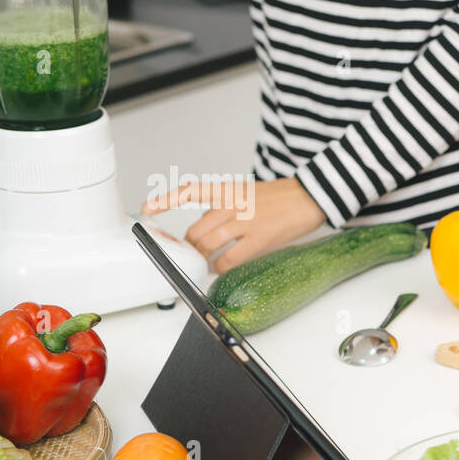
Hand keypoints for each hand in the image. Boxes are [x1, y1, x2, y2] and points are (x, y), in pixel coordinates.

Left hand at [144, 177, 325, 271]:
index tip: (148, 209)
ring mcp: (245, 222)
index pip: (190, 191)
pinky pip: (230, 259)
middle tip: (193, 252)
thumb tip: (207, 225)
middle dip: (191, 245)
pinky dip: (220, 268)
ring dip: (203, 257)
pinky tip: (221, 269)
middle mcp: (232, 204)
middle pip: (197, 229)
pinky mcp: (259, 239)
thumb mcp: (247, 192)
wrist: (309, 198)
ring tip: (205, 262)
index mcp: (228, 189)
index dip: (166, 200)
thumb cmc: (280, 198)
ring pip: (209, 244)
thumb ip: (225, 205)